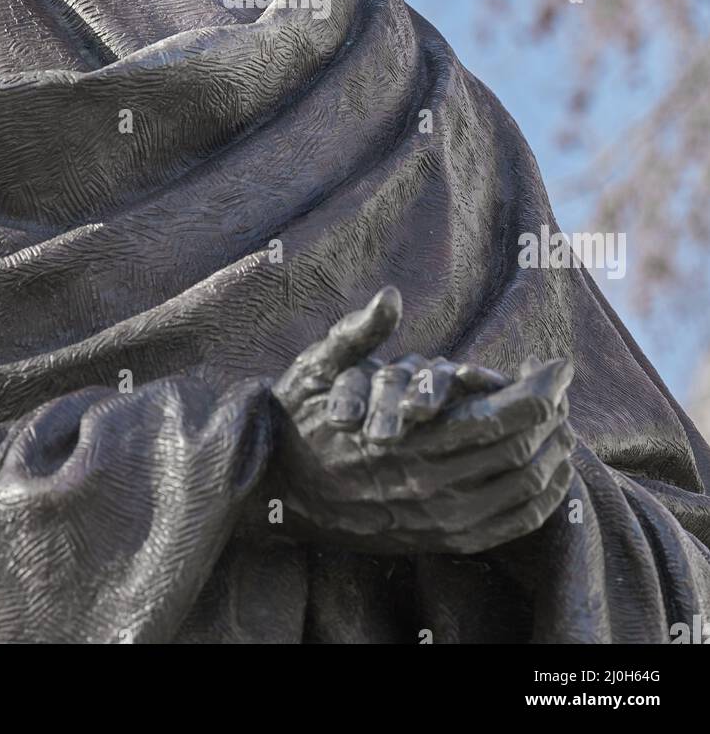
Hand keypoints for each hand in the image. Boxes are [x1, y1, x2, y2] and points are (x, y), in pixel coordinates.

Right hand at [271, 289, 575, 554]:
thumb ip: (357, 333)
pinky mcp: (440, 540)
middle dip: (553, 415)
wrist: (274, 493)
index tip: (558, 364)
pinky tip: (551, 474)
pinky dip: (541, 500)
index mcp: (407, 441)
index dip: (539, 390)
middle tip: (561, 386)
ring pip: (523, 490)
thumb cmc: (296, 421)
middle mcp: (429, 486)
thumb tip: (390, 297)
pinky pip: (510, 527)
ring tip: (563, 422)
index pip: (499, 418)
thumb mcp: (315, 368)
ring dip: (554, 455)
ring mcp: (437, 520)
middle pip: (520, 452)